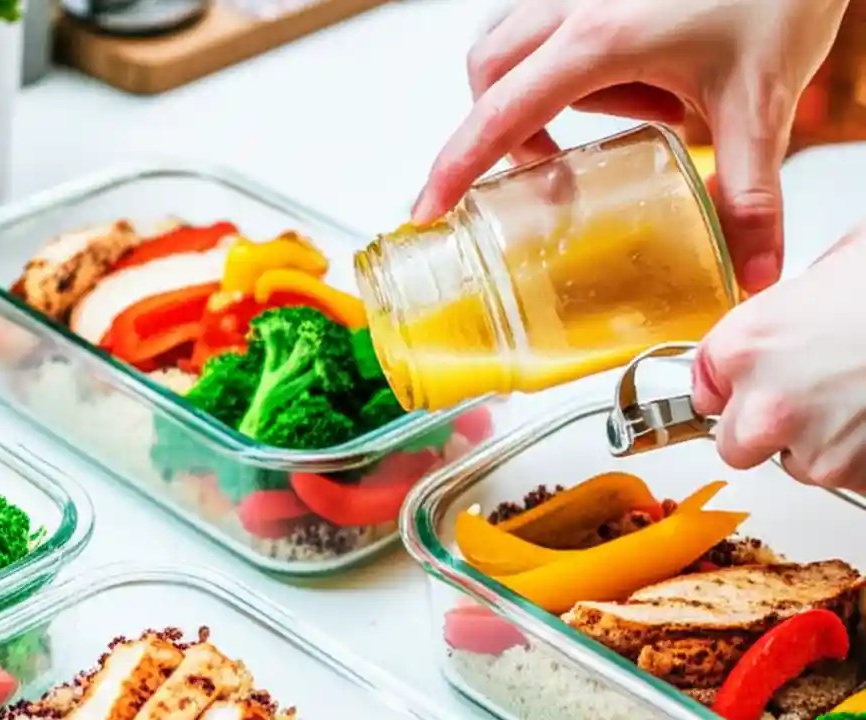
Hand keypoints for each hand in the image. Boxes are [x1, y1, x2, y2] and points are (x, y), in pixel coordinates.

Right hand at [413, 0, 849, 294]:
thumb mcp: (761, 100)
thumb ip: (751, 193)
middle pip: (487, 74)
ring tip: (599, 121)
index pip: (499, 113)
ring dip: (530, 90)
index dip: (455, 167)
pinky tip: (624, 74)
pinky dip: (557, 58)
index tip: (428, 209)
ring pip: (508, 41)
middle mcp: (573, 4)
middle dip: (498, 130)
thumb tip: (752, 271)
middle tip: (544, 176)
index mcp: (600, 38)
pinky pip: (541, 19)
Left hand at [692, 225, 865, 489]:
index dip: (734, 383)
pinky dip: (862, 458)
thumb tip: (799, 304)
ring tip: (862, 398)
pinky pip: (848, 477)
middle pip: (736, 444)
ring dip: (821, 442)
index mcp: (746, 346)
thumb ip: (798, 296)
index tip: (752, 380)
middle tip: (811, 397)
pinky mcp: (858, 477)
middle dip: (765, 428)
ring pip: (797, 464)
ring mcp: (815, 451)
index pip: (705, 387)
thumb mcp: (845, 259)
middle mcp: (767, 407)